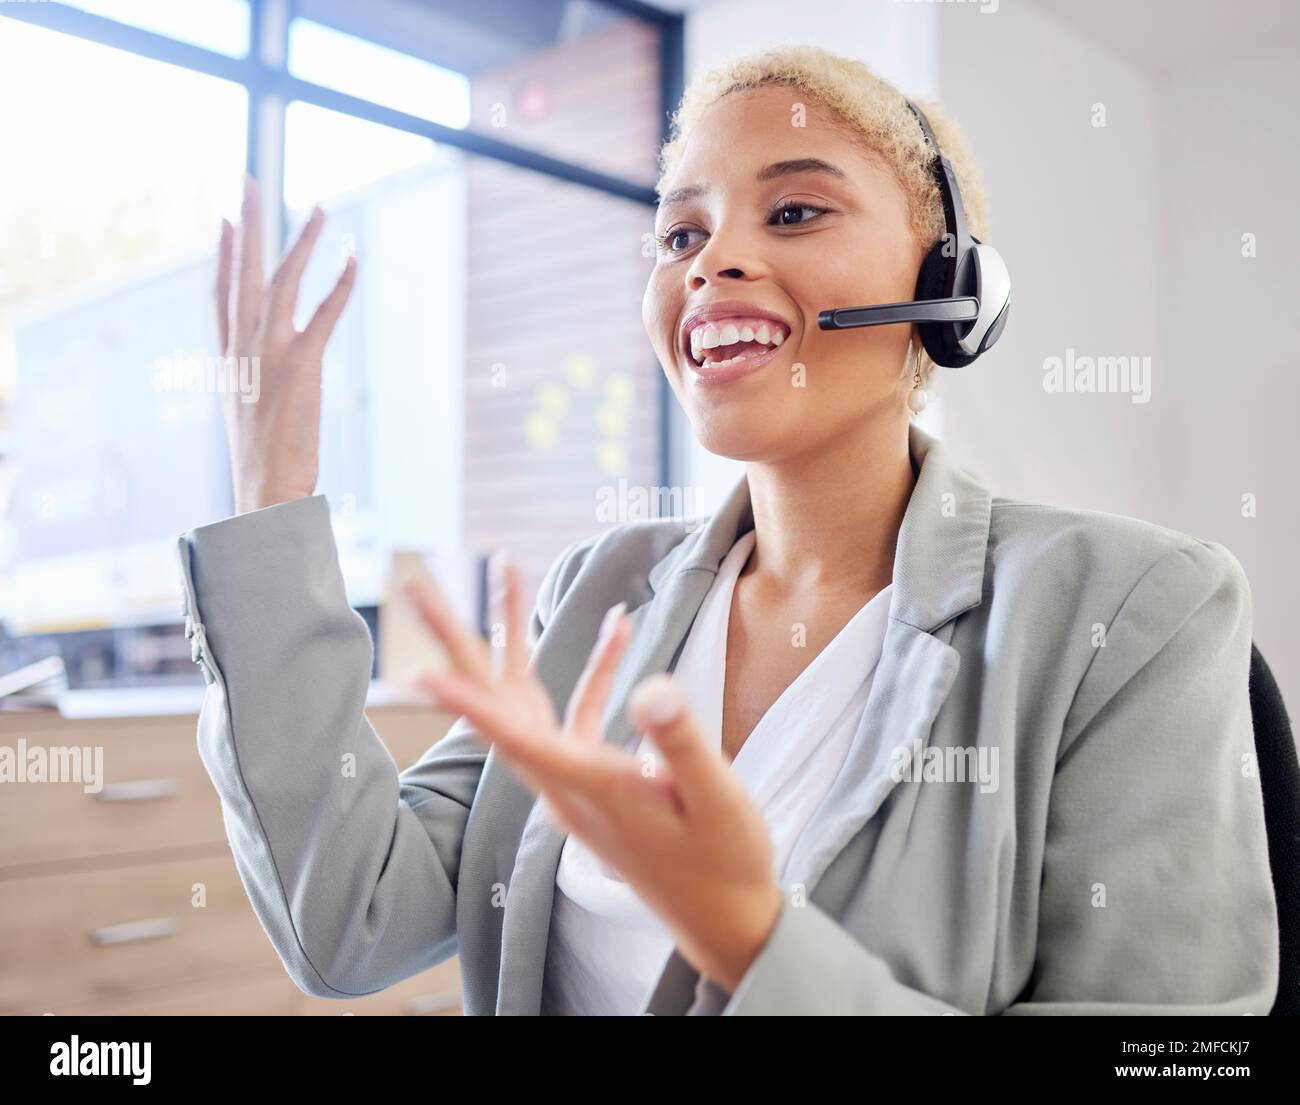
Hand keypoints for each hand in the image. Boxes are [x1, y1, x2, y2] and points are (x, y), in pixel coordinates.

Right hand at [215, 176, 356, 513]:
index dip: (222, 253)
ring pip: (282, 281)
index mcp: (228, 357)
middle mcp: (243, 347)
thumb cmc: (261, 460)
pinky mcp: (301, 364)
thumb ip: (251, 382)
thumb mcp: (247, 412)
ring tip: (319, 208)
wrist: (265, 488)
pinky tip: (352, 259)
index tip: (225, 219)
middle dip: (247, 223)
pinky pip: (324, 314)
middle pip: (241, 272)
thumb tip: (260, 376)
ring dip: (302, 241)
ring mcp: (269, 353)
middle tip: (247, 180)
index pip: (220, 294)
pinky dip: (340, 286)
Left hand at [402, 553, 783, 993]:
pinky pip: (579, 717)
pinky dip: (595, 672)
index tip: (421, 671)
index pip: (516, 739)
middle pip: (496, 709)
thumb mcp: (715, 798)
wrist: (724, 915)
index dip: (469, 704)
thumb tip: (650, 686)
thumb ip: (679, 743)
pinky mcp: (597, 781)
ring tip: (503, 575)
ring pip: (527, 705)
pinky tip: (620, 630)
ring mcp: (577, 783)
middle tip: (415, 589)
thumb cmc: (725, 859)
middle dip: (456, 647)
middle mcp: (567, 786)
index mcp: (590, 788)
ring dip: (511, 641)